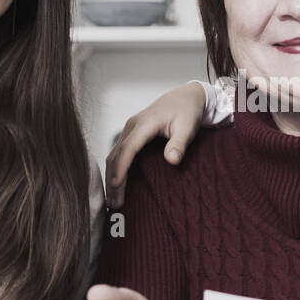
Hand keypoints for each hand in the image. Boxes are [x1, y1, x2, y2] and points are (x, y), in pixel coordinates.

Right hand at [106, 82, 205, 206]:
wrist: (185, 96)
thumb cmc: (187, 111)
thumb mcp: (188, 127)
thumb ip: (179, 143)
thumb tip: (172, 160)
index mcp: (145, 124)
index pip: (128, 149)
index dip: (121, 167)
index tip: (117, 185)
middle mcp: (132, 126)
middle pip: (116, 155)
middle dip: (112, 179)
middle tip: (114, 203)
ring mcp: (130, 129)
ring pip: (114, 155)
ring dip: (111, 176)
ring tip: (113, 199)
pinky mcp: (131, 134)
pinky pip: (118, 153)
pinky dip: (115, 169)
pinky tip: (117, 183)